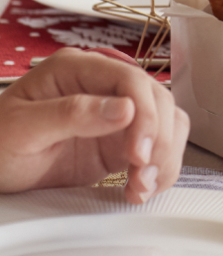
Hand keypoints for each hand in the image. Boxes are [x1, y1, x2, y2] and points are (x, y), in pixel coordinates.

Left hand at [0, 49, 188, 202]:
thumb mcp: (22, 128)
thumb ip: (71, 114)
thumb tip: (124, 109)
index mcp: (79, 68)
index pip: (131, 79)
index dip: (144, 114)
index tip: (139, 151)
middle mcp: (105, 85)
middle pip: (157, 100)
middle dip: (158, 139)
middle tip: (141, 172)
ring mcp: (117, 112)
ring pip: (167, 121)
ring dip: (164, 155)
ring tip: (141, 185)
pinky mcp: (123, 139)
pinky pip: (160, 145)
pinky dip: (160, 167)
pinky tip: (141, 186)